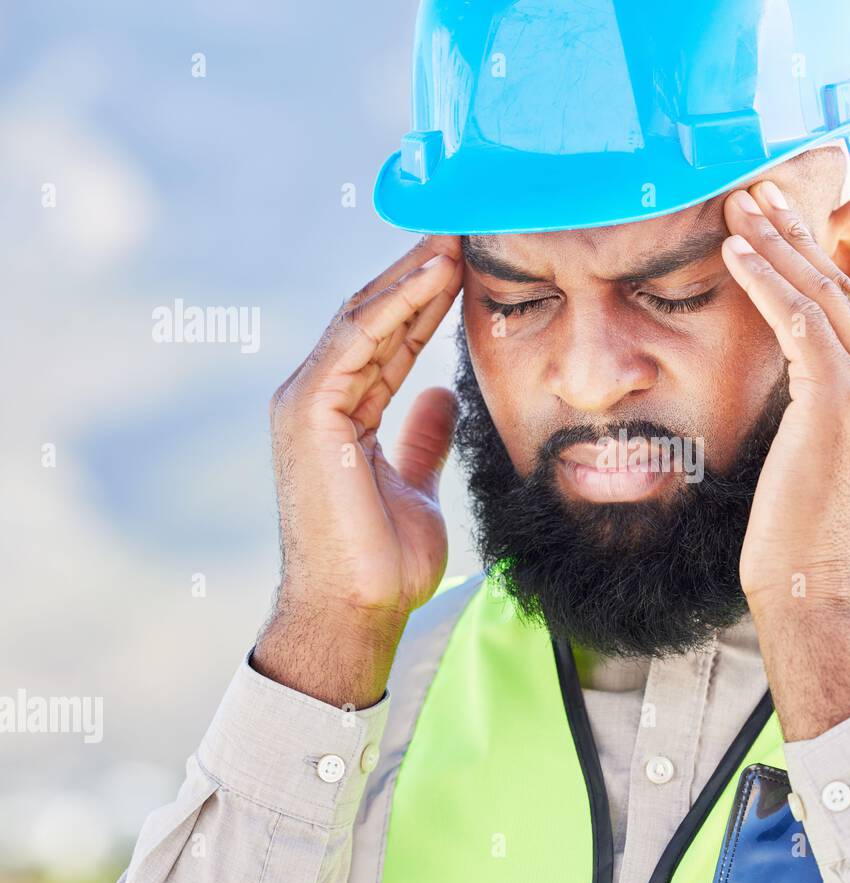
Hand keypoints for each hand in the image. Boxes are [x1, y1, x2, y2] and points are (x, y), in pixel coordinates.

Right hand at [255, 237, 463, 707]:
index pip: (387, 340)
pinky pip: (356, 344)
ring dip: (410, 277)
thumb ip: (422, 438)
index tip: (469, 265)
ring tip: (455, 237)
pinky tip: (432, 276)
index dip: (426, 301)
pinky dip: (394, 307)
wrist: (355, 612)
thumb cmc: (382, 561)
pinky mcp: (309, 413)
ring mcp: (307, 403)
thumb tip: (442, 397)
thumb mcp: (415, 485)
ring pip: (363, 319)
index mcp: (341, 413)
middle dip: (419, 274)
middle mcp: (317, 398)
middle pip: (373, 318)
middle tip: (465, 229)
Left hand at [721, 181, 849, 735]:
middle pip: (848, 294)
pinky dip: (764, 279)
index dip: (821, 271)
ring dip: (778, 243)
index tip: (788, 236)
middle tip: (763, 195)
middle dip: (800, 238)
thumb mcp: (841, 470)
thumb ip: (840, 420)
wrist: (821, 593)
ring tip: (741, 205)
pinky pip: (798, 319)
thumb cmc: (814, 546)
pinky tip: (734, 251)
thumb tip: (806, 392)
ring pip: (824, 295)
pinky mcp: (842, 397)